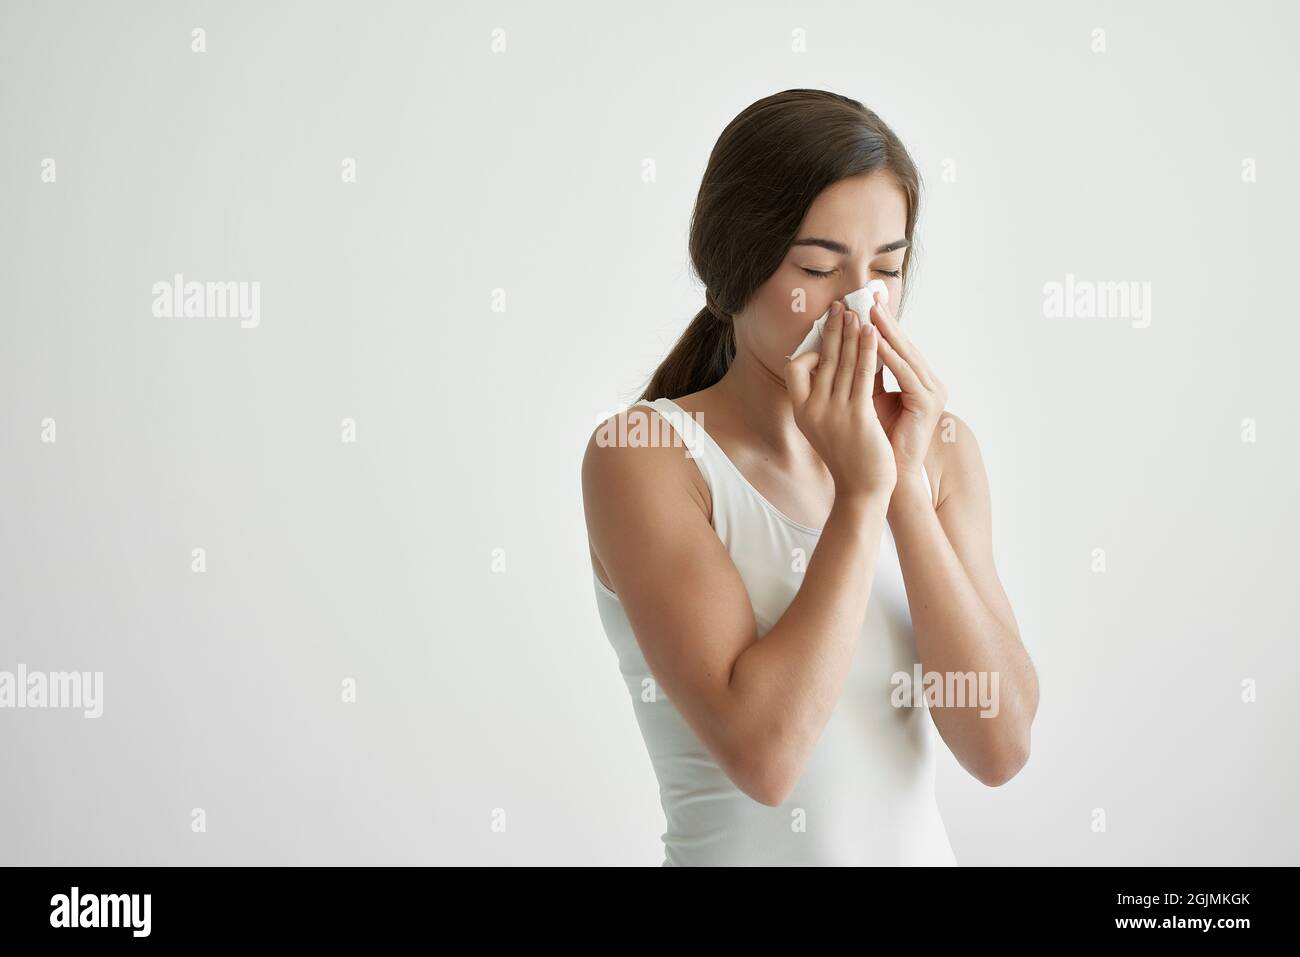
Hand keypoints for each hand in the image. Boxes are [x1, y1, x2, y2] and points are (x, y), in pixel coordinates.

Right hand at [783, 301, 896, 501]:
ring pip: (842, 361)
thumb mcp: (825, 427)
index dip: (809, 349)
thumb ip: (823, 400)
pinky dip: (868, 350)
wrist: (862, 490)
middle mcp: (813, 409)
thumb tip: (828, 371)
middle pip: (822, 358)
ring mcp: (833, 413)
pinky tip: (874, 334)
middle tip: (840, 306)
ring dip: (851, 332)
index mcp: (801, 411)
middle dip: (832, 329)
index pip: (794, 369)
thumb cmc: (848, 458)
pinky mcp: (857, 416)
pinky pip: (863, 374)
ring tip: (858, 312)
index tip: (823, 336)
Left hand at [866, 295, 947, 479]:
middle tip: (866, 296)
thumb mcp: (867, 396)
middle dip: (883, 321)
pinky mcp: (928, 403)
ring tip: (867, 311)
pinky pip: (904, 373)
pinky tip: (873, 340)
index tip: (860, 302)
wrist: (888, 475)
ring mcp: (933, 392)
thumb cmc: (876, 437)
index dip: (878, 324)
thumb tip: (842, 345)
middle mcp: (930, 382)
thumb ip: (863, 372)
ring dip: (885, 332)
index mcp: (918, 380)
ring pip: (905, 355)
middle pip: (903, 344)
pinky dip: (888, 356)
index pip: (896, 345)